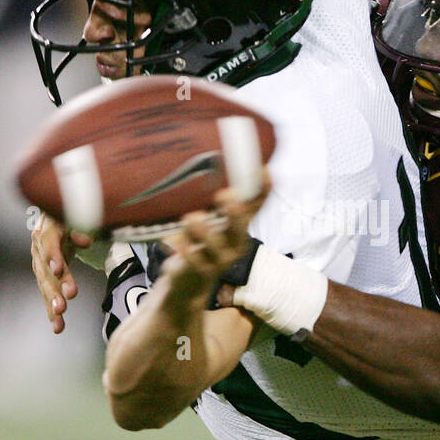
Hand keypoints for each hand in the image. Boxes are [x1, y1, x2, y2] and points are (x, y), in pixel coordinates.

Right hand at [30, 212, 93, 333]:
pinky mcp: (43, 277)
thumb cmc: (65, 217)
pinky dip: (52, 311)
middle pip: (46, 272)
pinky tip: (57, 326)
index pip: (49, 246)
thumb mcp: (73, 217)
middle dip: (54, 289)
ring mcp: (40, 265)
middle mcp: (39, 251)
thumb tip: (86, 241)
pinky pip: (47, 295)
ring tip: (60, 318)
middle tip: (63, 305)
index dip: (53, 257)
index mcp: (45, 233)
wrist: (49, 219)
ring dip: (52, 303)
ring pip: (45, 287)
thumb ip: (79, 228)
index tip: (58, 270)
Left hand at [161, 172, 269, 306]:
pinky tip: (174, 240)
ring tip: (191, 218)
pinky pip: (195, 260)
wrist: (188, 282)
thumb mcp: (209, 220)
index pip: (255, 206)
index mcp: (239, 225)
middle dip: (235, 212)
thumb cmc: (199, 242)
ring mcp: (221, 258)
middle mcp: (235, 242)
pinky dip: (185, 249)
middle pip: (241, 227)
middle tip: (223, 195)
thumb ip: (209, 199)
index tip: (264, 170)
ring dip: (202, 230)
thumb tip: (201, 157)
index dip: (262, 190)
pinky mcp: (203, 271)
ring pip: (216, 244)